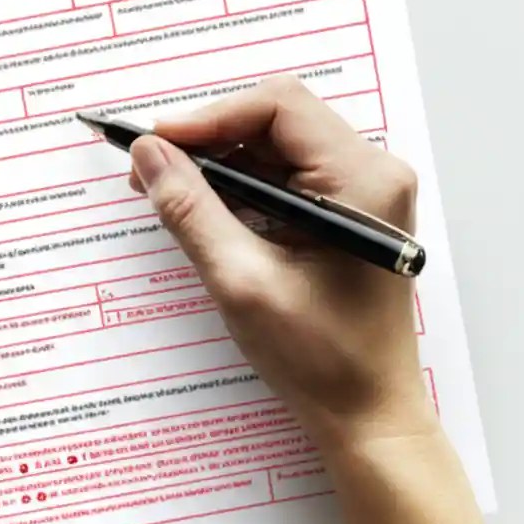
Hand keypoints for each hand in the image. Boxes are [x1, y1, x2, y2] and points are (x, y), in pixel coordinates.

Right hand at [129, 76, 479, 523]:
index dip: (210, 117)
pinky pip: (288, 177)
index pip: (279, 107)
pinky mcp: (348, 215)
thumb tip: (149, 156)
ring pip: (278, 148)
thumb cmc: (323, 360)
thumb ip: (191, 210)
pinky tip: (205, 209)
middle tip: (152, 168)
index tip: (157, 144)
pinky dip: (243, 187)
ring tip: (168, 190)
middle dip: (210, 139)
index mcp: (363, 181)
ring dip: (222, 163)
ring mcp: (364, 194)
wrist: (368, 415)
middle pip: (277, 121)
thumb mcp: (242, 281)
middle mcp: (373, 175)